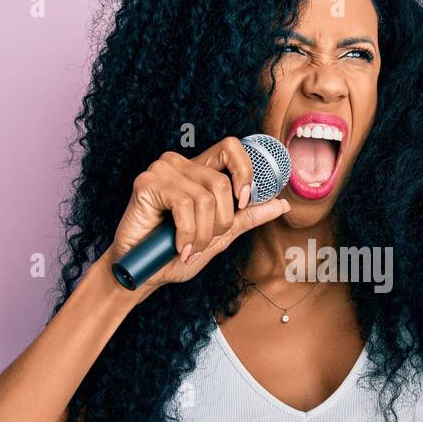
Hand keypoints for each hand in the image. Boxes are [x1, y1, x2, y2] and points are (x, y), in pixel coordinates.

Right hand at [105, 137, 289, 291]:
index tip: (243, 203)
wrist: (141, 274)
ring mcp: (161, 170)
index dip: (245, 173)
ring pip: (206, 197)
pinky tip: (178, 247)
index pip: (232, 147)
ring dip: (202, 234)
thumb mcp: (219, 235)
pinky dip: (187, 234)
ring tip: (188, 249)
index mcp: (198, 170)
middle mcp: (180, 163)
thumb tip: (281, 203)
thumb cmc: (174, 254)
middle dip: (221, 221)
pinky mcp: (146, 183)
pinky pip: (184, 205)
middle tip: (205, 242)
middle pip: (222, 182)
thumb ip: (247, 217)